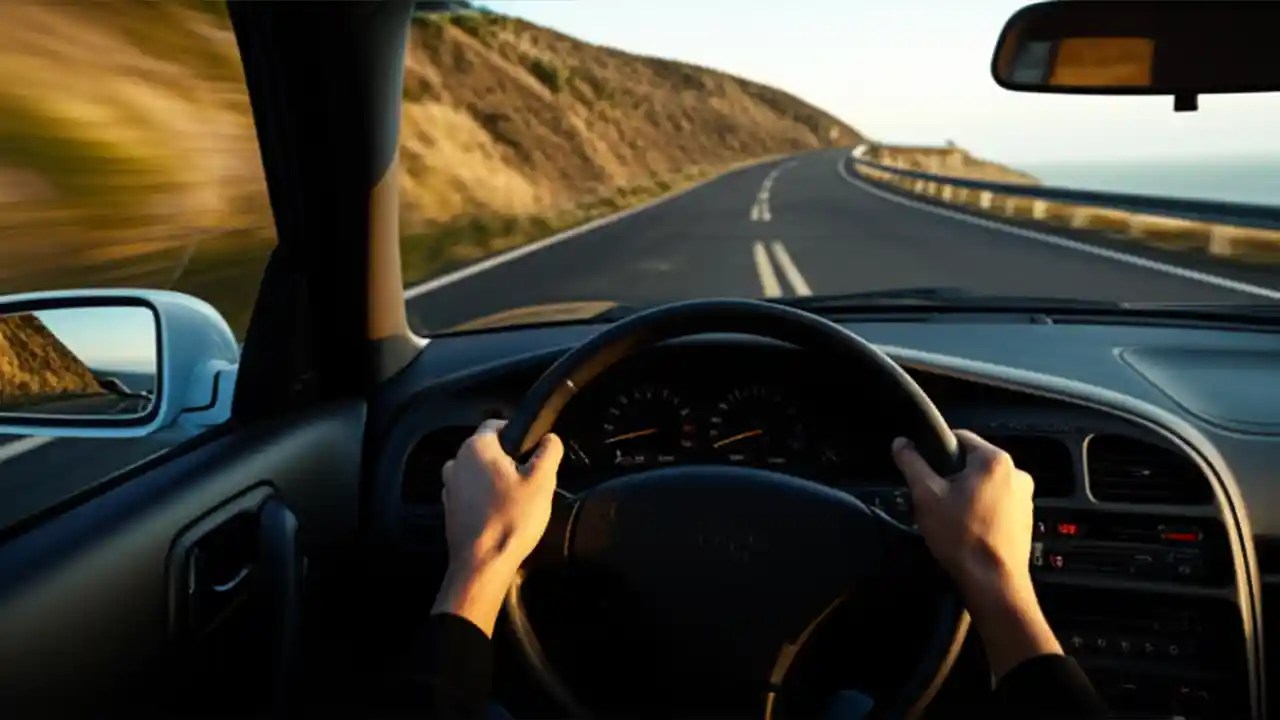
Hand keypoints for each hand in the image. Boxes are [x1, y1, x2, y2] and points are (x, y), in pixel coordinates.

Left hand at [431, 419, 562, 635]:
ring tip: (515, 499)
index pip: (496, 425)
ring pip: (477, 472)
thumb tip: (550, 438)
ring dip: (494, 480)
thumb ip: (549, 452)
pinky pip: (470, 494)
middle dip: (507, 460)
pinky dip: (483, 498)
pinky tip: (500, 514)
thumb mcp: (542, 481)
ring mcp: (449, 487)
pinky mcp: (449, 510)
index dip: (517, 434)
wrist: (482, 564)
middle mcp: (456, 462)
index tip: (533, 452)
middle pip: (487, 450)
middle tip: (529, 480)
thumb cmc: (512, 518)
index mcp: (476, 447)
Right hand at [892, 430, 1061, 678]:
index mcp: (995, 459)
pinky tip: (968, 529)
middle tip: (933, 500)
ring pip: (984, 484)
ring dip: (967, 494)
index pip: (959, 437)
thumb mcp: (926, 496)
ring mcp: (1025, 496)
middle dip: (951, 477)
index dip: (936, 452)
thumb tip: (901, 442)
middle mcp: (1017, 472)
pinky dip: (982, 509)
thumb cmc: (960, 536)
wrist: (993, 584)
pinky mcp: (1026, 518)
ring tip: (950, 518)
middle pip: (972, 462)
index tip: (924, 474)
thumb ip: (912, 463)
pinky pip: (997, 502)